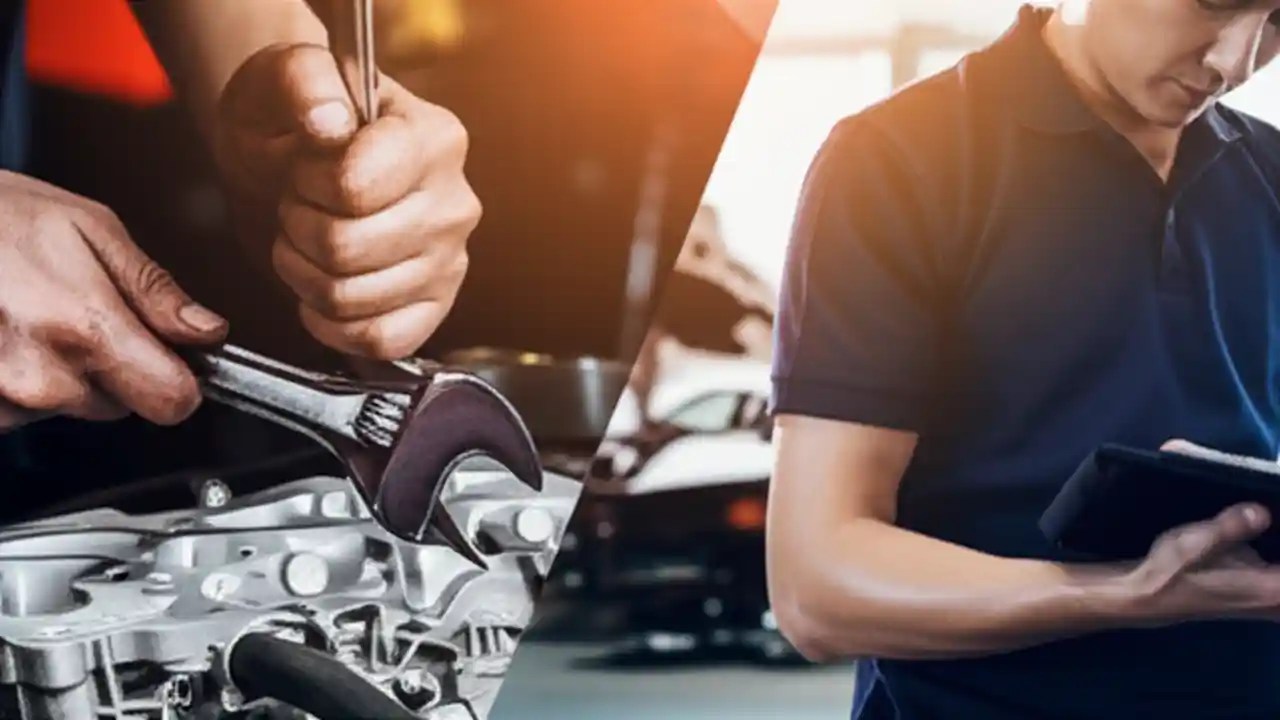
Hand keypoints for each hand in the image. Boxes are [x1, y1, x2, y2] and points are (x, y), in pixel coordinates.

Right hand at [0, 172, 227, 429]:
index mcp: (87, 329)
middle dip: (113, 364)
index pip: (173, 402)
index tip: (172, 358)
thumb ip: (154, 290)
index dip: (179, 379)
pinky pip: (19, 409)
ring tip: (28, 312)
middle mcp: (43, 377)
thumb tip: (207, 330)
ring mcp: (2, 400)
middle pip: (122, 405)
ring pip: (69, 406)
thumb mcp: (90, 228)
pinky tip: (3, 333)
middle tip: (74, 309)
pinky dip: (17, 378)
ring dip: (60, 369)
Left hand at [214, 44, 479, 359]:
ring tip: (310, 240)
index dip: (308, 183)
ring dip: (306, 274)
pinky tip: (325, 289)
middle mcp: (456, 202)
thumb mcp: (279, 79)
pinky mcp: (435, 308)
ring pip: (353, 298)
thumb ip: (303, 80)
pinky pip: (379, 340)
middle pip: (347, 248)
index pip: (354, 187)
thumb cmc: (290, 125)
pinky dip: (333, 324)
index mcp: (435, 138)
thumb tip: (330, 122)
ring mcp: (451, 261)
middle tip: (304, 205)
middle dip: (300, 230)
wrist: (290, 166)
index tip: (307, 166)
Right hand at [1121, 500, 1279, 625]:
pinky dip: (1278, 561)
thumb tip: (1262, 511)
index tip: (1279, 514)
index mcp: (1271, 589)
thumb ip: (1232, 527)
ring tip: (1273, 530)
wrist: (1145, 596)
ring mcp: (1268, 603)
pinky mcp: (1258, 598)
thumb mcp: (1195, 542)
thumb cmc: (1169, 571)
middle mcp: (1276, 601)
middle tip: (1274, 516)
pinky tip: (1272, 542)